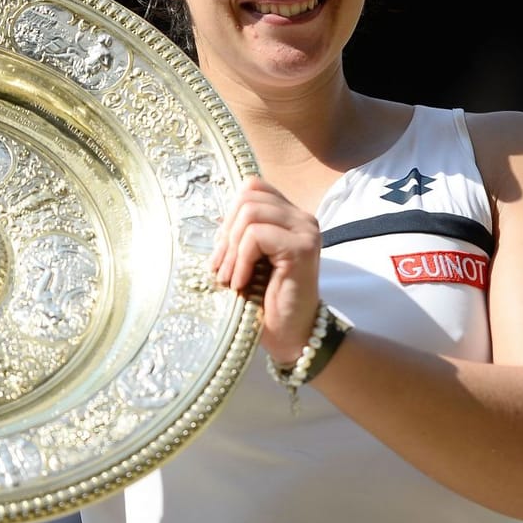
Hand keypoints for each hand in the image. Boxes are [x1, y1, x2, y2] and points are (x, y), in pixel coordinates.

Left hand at [210, 175, 323, 363]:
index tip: (224, 249)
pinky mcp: (302, 248)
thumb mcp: (249, 260)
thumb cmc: (267, 301)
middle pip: (248, 197)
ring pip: (250, 213)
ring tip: (230, 278)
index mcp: (290, 217)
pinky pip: (256, 236)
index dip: (230, 214)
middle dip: (226, 233)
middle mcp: (303, 218)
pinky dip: (241, 261)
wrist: (292, 336)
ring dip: (232, 249)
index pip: (253, 187)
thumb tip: (216, 220)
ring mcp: (305, 231)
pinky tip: (240, 283)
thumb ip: (240, 234)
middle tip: (221, 268)